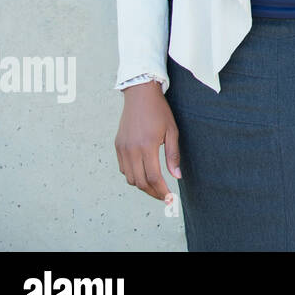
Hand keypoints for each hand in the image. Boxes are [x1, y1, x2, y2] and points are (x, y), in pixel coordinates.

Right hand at [114, 81, 180, 202]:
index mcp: (147, 146)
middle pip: (140, 182)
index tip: (169, 198)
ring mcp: (122, 148)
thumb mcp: (172, 131)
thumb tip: (177, 176)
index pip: (153, 177)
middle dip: (152, 192)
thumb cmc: (159, 112)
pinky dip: (133, 175)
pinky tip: (144, 172)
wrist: (140, 96)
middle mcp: (131, 150)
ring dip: (142, 185)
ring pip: (130, 178)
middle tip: (163, 196)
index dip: (161, 190)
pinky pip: (124, 168)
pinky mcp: (118, 146)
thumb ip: (173, 155)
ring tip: (155, 186)